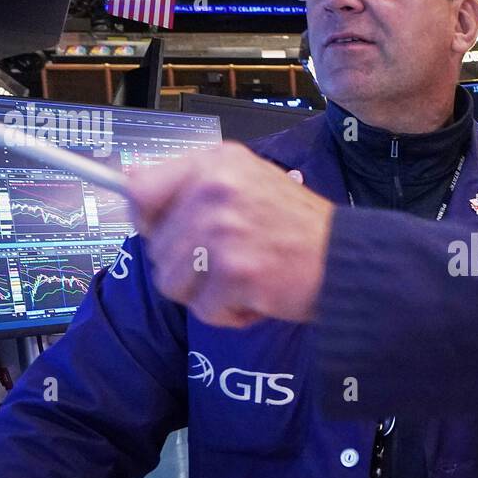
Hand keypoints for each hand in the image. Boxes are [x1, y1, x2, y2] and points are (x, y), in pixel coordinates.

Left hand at [128, 143, 335, 326]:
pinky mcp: (237, 272)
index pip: (140, 190)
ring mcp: (224, 231)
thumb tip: (129, 184)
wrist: (348, 259)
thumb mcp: (246, 182)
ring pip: (173, 283)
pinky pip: (204, 310)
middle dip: (188, 266)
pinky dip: (230, 314)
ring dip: (207, 292)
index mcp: (215, 163)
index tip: (171, 234)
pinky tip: (258, 295)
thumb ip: (192, 184)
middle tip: (232, 259)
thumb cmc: (298, 228)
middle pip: (155, 248)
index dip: (149, 222)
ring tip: (245, 277)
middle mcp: (215, 190)